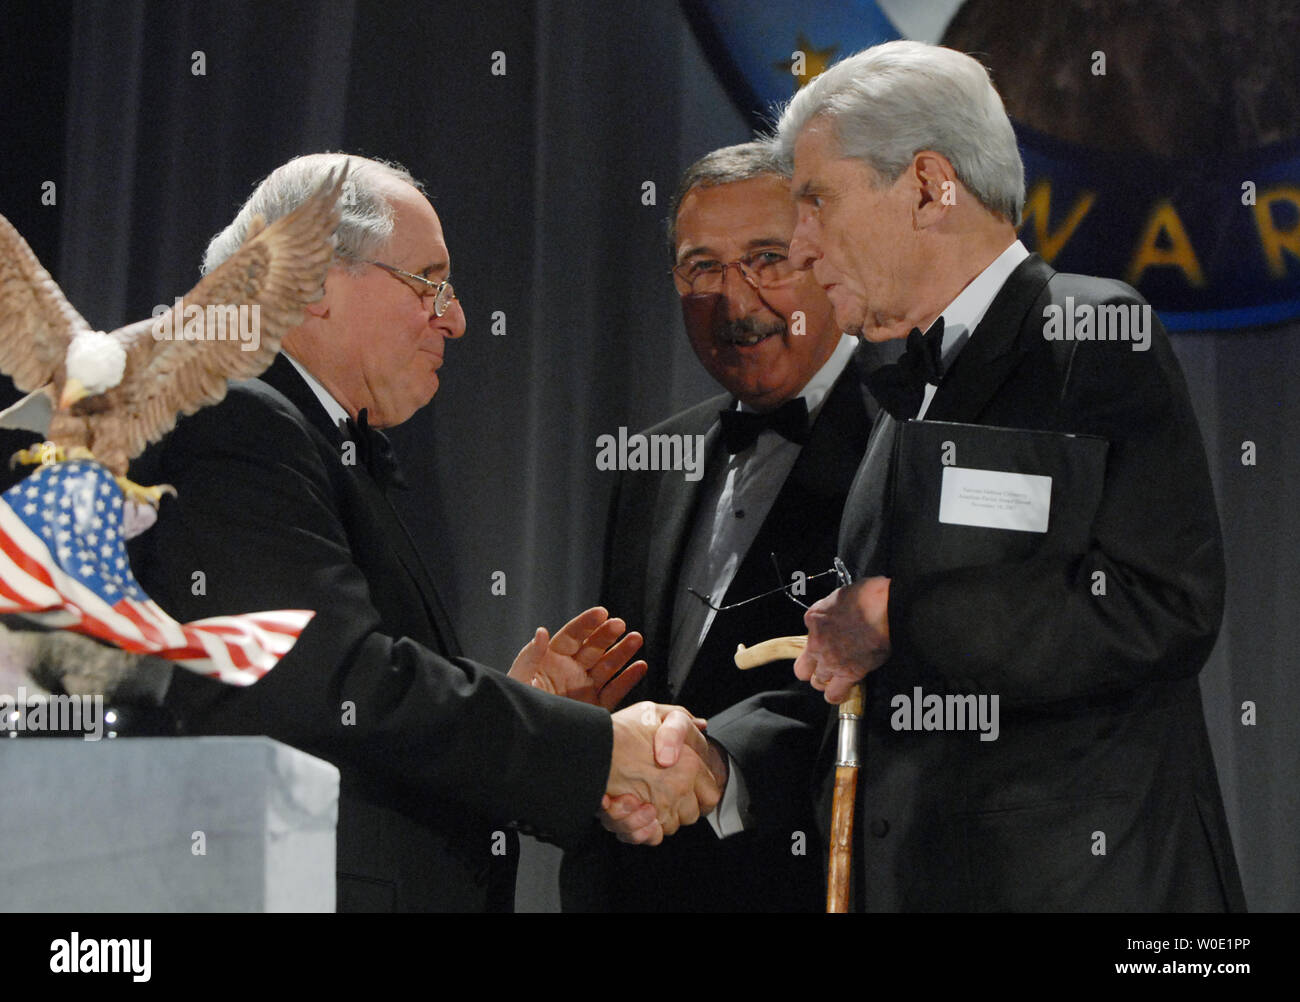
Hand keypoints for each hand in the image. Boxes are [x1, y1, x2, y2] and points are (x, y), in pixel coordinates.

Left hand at [508, 607, 647, 709]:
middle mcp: (571, 672)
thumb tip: (542, 631)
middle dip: (607, 634)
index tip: (601, 612)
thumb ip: (530, 657)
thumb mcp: (519, 681)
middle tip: (620, 624)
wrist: (527, 744)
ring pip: (608, 666)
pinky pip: (615, 692)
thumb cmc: (518, 709)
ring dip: (622, 652)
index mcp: (551, 660)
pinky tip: (640, 666)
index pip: (572, 636)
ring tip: (636, 638)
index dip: (586, 623)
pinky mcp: (596, 709)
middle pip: (593, 648)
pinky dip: (628, 679)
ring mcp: (585, 689)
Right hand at [604, 702, 723, 843]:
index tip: (687, 789)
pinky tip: (633, 812)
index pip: (711, 793)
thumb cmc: (619, 730)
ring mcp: (659, 807)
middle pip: (692, 814)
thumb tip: (702, 724)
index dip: (700, 793)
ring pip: (669, 826)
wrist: (588, 749)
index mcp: (689, 764)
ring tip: (640, 800)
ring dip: (657, 818)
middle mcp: (678, 788)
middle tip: (659, 793)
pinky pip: (650, 836)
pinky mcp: (639, 823)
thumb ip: (680, 718)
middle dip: (679, 808)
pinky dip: (642, 830)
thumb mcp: (653, 712)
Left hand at [793, 576, 891, 702]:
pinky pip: (835, 694)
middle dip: (815, 668)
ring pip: (818, 683)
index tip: (822, 647)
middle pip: (803, 669)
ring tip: (838, 678)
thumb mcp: (836, 598)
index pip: (802, 641)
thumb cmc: (867, 596)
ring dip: (827, 681)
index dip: (813, 646)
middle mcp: (817, 642)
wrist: (885, 606)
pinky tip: (844, 691)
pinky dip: (838, 694)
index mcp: (812, 619)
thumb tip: (832, 622)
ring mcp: (831, 660)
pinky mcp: (849, 672)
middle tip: (827, 666)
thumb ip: (828, 615)